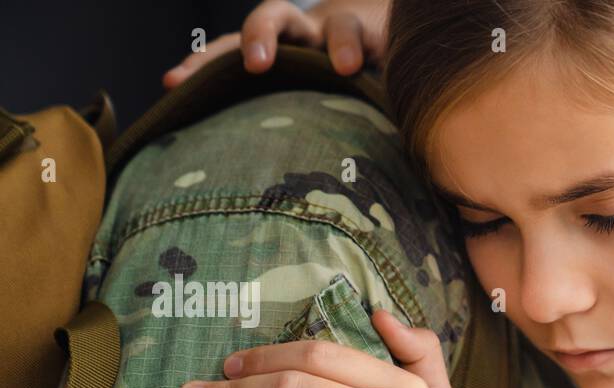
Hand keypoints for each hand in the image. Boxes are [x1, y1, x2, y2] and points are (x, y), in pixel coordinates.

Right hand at [162, 0, 389, 88]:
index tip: (347, 67)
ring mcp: (284, 41)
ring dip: (216, 55)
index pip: (346, 29)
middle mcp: (311, 29)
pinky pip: (228, 58)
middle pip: (282, 17)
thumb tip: (427, 130)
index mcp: (352, 31)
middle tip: (258, 63)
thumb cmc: (393, 66)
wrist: (375, 41)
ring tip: (183, 78)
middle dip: (265, 36)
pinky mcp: (267, 56)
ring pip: (241, 37)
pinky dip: (202, 69)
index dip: (345, 43)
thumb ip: (402, 92)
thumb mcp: (402, 73)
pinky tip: (174, 86)